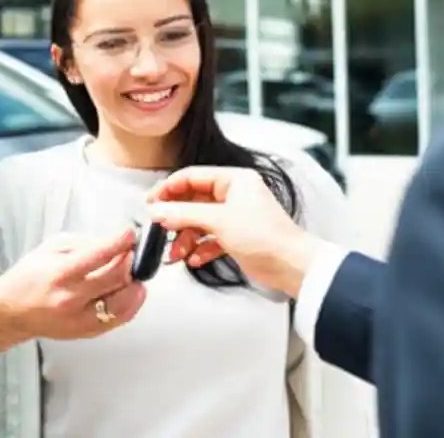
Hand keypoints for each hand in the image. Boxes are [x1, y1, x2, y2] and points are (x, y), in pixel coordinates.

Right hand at [0, 228, 146, 340]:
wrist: (13, 311)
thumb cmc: (30, 277)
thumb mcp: (51, 248)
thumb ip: (84, 243)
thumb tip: (113, 242)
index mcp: (61, 273)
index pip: (98, 255)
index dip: (119, 241)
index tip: (129, 233)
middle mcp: (72, 299)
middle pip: (117, 278)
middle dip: (130, 261)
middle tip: (131, 252)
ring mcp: (81, 319)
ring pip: (124, 302)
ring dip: (135, 284)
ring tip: (132, 273)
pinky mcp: (87, 332)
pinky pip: (120, 319)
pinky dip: (131, 303)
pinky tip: (129, 291)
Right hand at [146, 167, 319, 296]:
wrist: (292, 266)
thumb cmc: (266, 237)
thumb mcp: (219, 221)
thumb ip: (184, 214)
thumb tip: (157, 210)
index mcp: (234, 180)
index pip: (192, 177)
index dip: (168, 189)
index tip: (150, 203)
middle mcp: (234, 195)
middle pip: (193, 201)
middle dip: (176, 219)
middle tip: (159, 230)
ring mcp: (235, 216)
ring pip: (199, 222)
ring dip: (186, 239)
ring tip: (176, 254)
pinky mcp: (237, 237)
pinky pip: (210, 239)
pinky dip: (200, 249)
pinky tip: (193, 259)